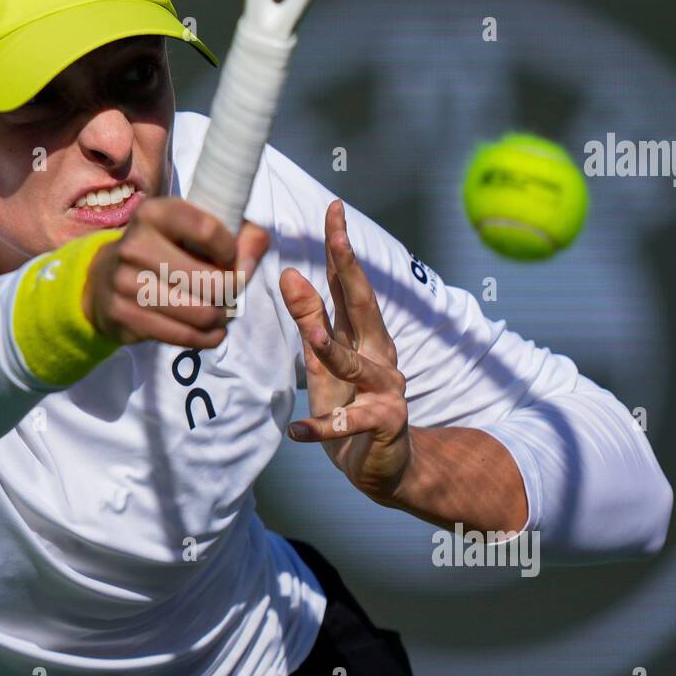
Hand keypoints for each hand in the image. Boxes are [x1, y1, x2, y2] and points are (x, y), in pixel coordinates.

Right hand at [83, 196, 270, 348]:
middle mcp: (136, 245)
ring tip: (220, 312)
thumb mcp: (188, 231)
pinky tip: (212, 330)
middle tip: (230, 293)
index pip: (207, 230)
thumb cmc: (159, 251)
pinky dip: (209, 337)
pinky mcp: (125, 315)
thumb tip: (258, 245)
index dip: (231, 251)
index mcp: (154, 214)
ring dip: (221, 317)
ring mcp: (126, 283)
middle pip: (210, 281)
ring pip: (201, 313)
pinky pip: (185, 336)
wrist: (101, 281)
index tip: (231, 259)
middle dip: (231, 291)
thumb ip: (234, 233)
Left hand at [279, 199, 410, 507]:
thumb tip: (288, 272)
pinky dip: (321, 428)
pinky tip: (296, 432)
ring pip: (357, 365)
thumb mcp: (322, 361)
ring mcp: (386, 388)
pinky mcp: (384, 424)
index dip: (341, 247)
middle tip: (338, 238)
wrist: (382, 466)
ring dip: (335, 351)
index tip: (334, 209)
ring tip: (315, 337)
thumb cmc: (348, 404)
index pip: (349, 283)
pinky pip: (348, 424)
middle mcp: (380, 353)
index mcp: (364, 334)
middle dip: (350, 270)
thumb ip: (309, 320)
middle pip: (364, 306)